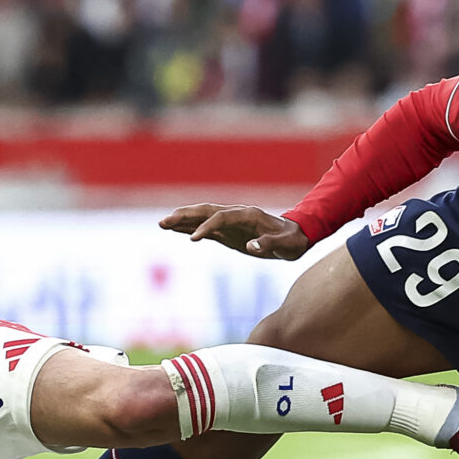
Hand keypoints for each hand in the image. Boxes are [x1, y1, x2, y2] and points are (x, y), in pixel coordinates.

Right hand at [159, 204, 310, 259]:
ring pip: (202, 217)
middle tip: (163, 222)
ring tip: (162, 224)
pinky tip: (176, 229)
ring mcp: (230, 223)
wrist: (296, 237)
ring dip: (182, 220)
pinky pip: (205, 228)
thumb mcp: (287, 244)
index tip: (194, 240)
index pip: (221, 217)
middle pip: (205, 211)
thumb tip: (252, 247)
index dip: (207, 227)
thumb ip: (270, 243)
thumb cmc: (293, 241)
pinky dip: (190, 228)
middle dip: (184, 216)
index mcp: (248, 215)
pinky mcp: (228, 233)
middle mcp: (236, 215)